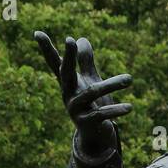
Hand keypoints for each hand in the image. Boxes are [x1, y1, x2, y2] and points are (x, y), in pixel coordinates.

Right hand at [34, 32, 131, 154]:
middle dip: (68, 56)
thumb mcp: (88, 81)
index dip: (46, 49)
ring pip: (92, 92)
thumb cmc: (91, 104)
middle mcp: (67, 94)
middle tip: (69, 39)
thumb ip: (86, 61)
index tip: (37, 32)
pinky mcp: (86, 123)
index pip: (55, 62)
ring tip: (130, 79)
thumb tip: (82, 38)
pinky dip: (116, 110)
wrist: (95, 135)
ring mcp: (75, 109)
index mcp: (67, 82)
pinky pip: (102, 114)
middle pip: (65, 72)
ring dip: (112, 85)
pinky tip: (129, 107)